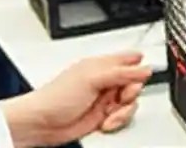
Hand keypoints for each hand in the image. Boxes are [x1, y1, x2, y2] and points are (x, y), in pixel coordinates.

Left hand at [2, 51, 150, 147]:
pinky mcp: (102, 118)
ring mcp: (104, 101)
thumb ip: (122, 73)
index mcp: (101, 66)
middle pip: (134, 84)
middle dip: (132, 92)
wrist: (40, 124)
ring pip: (130, 103)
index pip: (129, 60)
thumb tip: (146, 69)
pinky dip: (117, 122)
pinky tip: (106, 122)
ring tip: (110, 113)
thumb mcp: (92, 78)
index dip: (138, 67)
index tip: (138, 78)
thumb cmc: (55, 97)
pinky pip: (122, 119)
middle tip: (121, 97)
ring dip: (124, 110)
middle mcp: (104, 82)